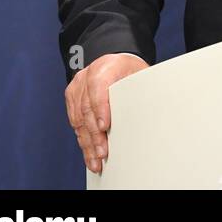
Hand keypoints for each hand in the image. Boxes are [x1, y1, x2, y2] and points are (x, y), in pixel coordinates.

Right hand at [64, 54, 148, 174]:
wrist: (116, 61)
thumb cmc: (129, 69)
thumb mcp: (140, 75)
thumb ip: (140, 90)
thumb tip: (148, 113)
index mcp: (106, 66)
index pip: (98, 87)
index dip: (100, 108)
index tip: (104, 127)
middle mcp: (87, 75)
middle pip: (87, 107)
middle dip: (94, 134)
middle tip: (101, 152)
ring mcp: (78, 85)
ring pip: (79, 118)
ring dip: (87, 142)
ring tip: (95, 160)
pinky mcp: (72, 96)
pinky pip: (75, 120)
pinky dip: (82, 138)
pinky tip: (88, 151)